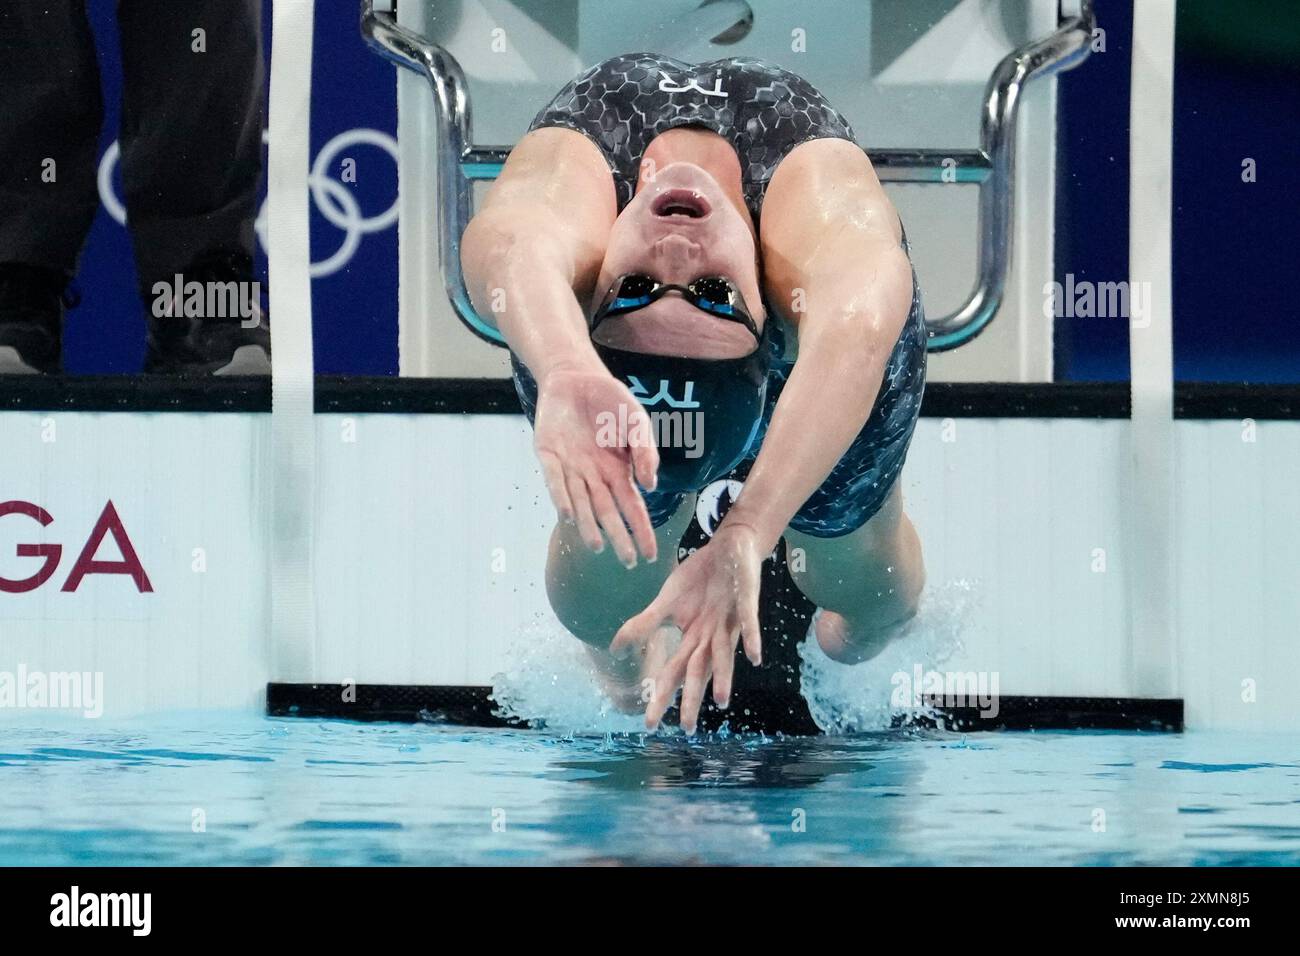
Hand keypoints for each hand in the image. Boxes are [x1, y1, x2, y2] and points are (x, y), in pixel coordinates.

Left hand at [534, 364, 659, 566]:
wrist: (575, 377)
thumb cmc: (609, 401)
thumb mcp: (637, 420)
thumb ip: (645, 451)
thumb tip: (651, 486)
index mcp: (618, 471)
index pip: (632, 507)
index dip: (640, 530)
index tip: (649, 554)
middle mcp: (594, 476)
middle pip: (607, 512)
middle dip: (617, 536)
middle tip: (626, 561)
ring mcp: (571, 468)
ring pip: (580, 503)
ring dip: (588, 525)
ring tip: (597, 546)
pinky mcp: (548, 456)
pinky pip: (555, 480)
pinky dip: (561, 497)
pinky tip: (569, 514)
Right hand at [611, 522, 764, 731]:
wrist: (728, 547)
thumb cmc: (698, 579)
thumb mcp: (666, 601)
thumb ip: (644, 625)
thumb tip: (615, 649)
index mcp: (692, 638)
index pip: (674, 672)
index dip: (662, 696)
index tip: (649, 725)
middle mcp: (711, 635)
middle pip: (699, 670)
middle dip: (692, 698)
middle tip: (686, 728)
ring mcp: (728, 620)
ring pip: (725, 653)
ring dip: (724, 676)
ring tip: (721, 701)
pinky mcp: (745, 600)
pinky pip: (748, 622)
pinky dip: (751, 638)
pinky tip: (755, 657)